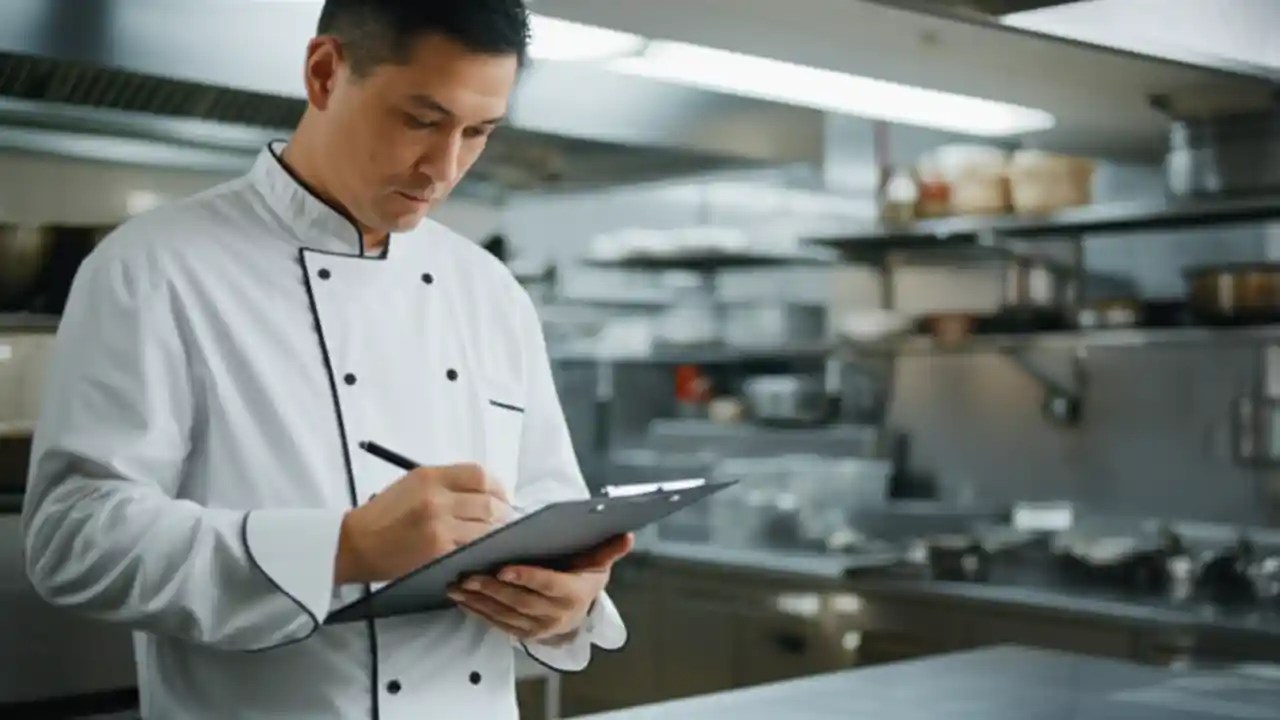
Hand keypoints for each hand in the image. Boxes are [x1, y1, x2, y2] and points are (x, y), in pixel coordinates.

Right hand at [334, 463, 509, 583]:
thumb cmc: (384, 514)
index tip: (502, 497)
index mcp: (430, 477)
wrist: (355, 544)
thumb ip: (447, 484)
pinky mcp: (438, 552)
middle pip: (489, 503)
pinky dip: (481, 551)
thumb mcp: (412, 484)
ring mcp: (439, 527)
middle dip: (503, 514)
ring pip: (486, 529)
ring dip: (496, 535)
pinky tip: (481, 552)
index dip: (498, 487)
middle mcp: (437, 499)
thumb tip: (485, 493)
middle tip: (505, 522)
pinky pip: (472, 549)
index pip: (479, 475)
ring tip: (495, 538)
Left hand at [448, 533, 634, 641]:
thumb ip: (609, 549)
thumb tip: (627, 535)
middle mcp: (555, 615)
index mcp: (574, 594)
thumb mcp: (599, 561)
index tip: (504, 568)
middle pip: (520, 601)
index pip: (548, 585)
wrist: (580, 608)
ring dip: (478, 601)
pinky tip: (461, 599)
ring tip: (457, 585)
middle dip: (491, 589)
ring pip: (504, 614)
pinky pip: (496, 623)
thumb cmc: (583, 576)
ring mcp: (537, 627)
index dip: (526, 577)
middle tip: (468, 575)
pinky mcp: (522, 633)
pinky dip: (477, 612)